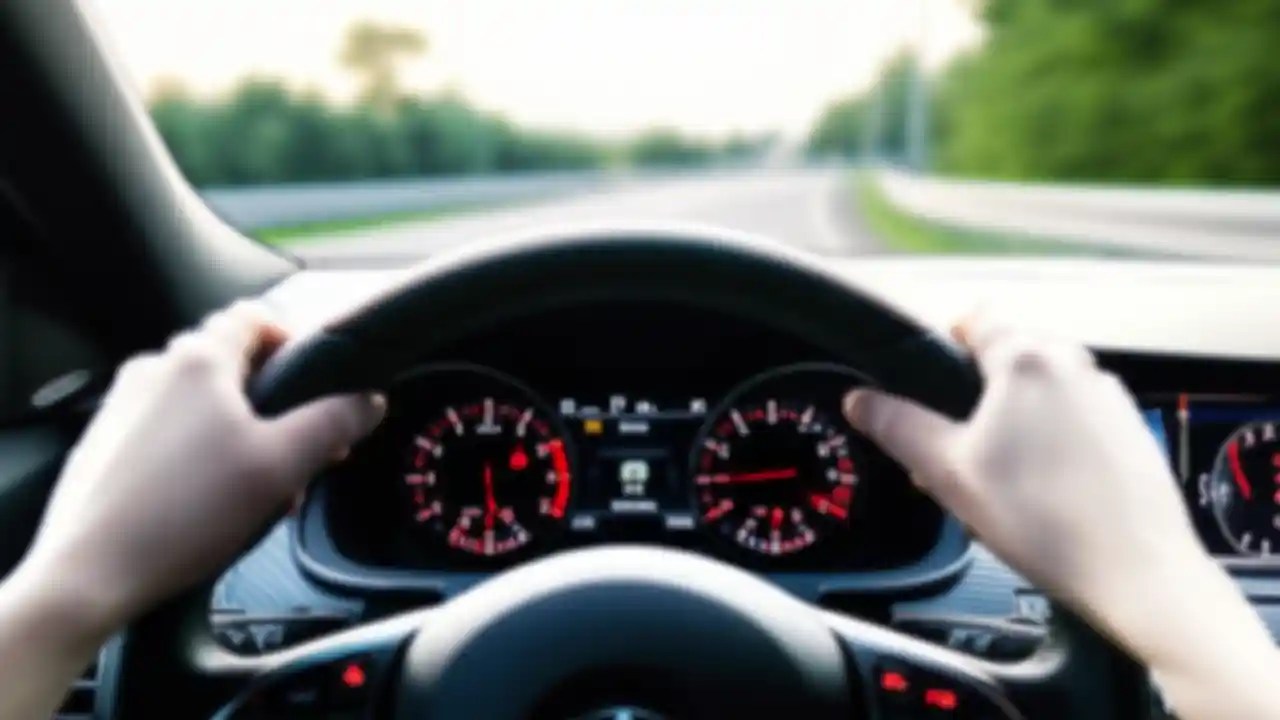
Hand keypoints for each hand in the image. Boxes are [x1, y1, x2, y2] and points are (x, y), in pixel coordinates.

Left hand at [14, 302, 384, 640]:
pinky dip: (203, 454)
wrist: (89, 573)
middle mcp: (155, 369)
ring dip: (241, 434)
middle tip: (301, 449)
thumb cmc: (185, 513)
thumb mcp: (281, 466)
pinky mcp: (107, 444)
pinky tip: (215, 503)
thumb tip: (370, 399)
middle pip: (233, 365)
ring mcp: (123, 406)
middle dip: (275, 404)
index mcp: (198, 360)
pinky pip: (170, 432)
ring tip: (261, 488)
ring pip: (203, 404)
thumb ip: (334, 423)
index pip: (256, 316)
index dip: (296, 341)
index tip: (319, 383)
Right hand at [843, 315, 1208, 653]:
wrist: (1134, 569)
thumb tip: (855, 398)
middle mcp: (1073, 363)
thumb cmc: (1035, 515)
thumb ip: (897, 427)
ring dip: (1019, 411)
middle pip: (1014, 352)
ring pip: (1048, 385)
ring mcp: (1111, 395)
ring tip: (999, 469)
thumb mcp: (948, 472)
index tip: (931, 372)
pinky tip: (1045, 484)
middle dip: (982, 384)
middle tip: (958, 439)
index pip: (979, 318)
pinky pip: (1079, 415)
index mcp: (1024, 359)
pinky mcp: (1133, 430)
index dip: (948, 337)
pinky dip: (1055, 433)